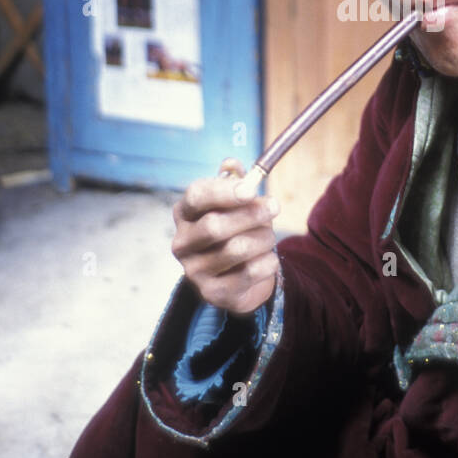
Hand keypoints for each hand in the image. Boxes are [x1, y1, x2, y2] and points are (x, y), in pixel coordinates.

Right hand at [172, 158, 280, 315]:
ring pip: (236, 249)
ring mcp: (194, 271)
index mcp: (184, 214)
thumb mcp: (237, 203)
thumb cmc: (237, 230)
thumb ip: (236, 181)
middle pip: (215, 226)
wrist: (240, 277)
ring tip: (269, 236)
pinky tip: (267, 258)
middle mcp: (182, 242)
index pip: (196, 197)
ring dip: (263, 238)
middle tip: (275, 206)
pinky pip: (249, 273)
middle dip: (251, 214)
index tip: (251, 189)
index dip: (224, 191)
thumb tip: (231, 164)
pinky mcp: (212, 293)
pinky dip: (267, 262)